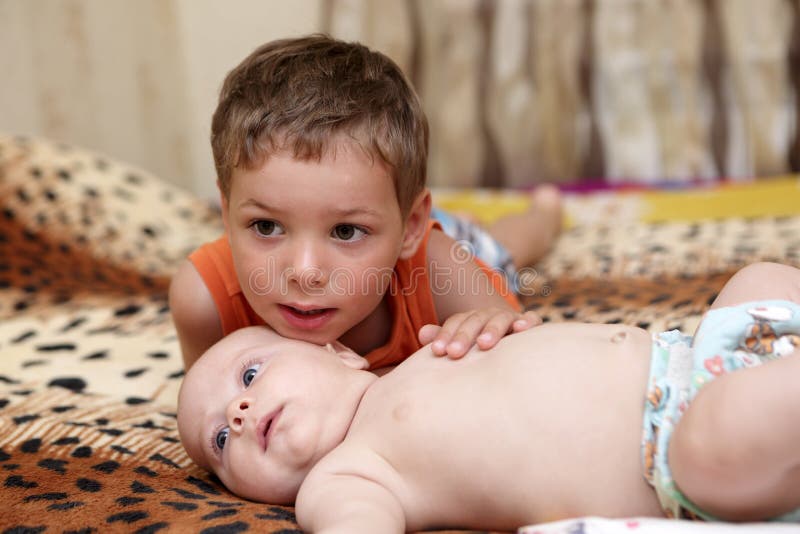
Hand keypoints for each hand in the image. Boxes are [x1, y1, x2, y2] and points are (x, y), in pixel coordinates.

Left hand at [418, 308, 541, 358]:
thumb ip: (443, 339)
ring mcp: (510, 318)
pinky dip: (528, 321)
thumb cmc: (479, 350)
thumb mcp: (461, 344)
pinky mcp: (530, 324)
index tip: (437, 351)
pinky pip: (531, 319)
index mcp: (470, 320)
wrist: (513, 349)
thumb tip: (422, 334)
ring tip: (483, 344)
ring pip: (500, 319)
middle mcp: (488, 315)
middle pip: (474, 321)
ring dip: (492, 330)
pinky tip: (521, 328)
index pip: (455, 322)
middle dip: (464, 336)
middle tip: (454, 353)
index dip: (445, 335)